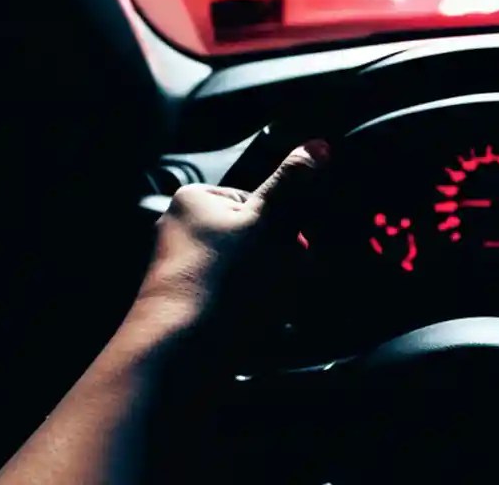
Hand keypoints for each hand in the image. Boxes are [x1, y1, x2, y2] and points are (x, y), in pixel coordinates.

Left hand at [135, 141, 328, 326]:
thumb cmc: (221, 281)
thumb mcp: (269, 222)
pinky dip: (250, 307)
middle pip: (253, 236)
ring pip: (246, 270)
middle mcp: (181, 232)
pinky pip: (233, 298)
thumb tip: (316, 147)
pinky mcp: (189, 306)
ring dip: (268, 285)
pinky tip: (256, 321)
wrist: (182, 352)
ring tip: (269, 303)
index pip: (256, 200)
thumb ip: (292, 184)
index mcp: (195, 201)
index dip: (284, 223)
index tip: (296, 244)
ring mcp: (183, 271)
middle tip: (284, 276)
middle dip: (277, 258)